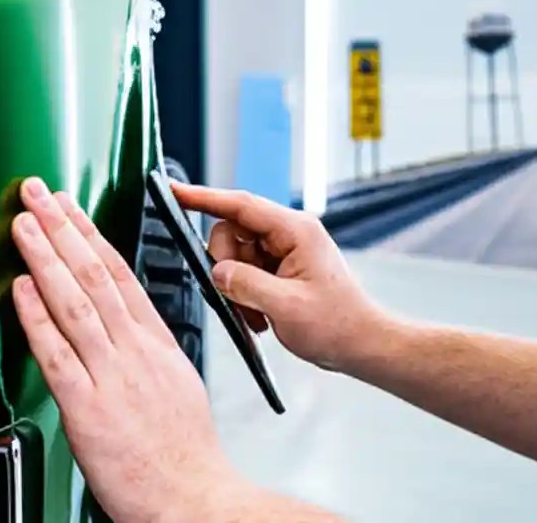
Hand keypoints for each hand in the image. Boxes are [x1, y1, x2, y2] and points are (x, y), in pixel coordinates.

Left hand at [9, 177, 249, 522]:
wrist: (195, 500)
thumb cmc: (184, 455)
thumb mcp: (176, 386)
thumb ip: (145, 353)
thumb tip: (124, 331)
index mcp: (156, 344)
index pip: (120, 272)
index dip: (89, 234)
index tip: (68, 207)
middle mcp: (134, 351)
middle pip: (95, 273)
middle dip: (62, 228)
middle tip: (37, 193)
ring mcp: (111, 375)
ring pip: (75, 301)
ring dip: (45, 257)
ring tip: (23, 224)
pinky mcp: (87, 406)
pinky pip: (57, 352)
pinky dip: (37, 316)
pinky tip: (21, 289)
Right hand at [171, 182, 391, 372]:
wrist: (361, 345)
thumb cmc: (338, 325)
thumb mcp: (285, 306)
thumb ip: (244, 284)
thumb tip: (217, 272)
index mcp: (295, 231)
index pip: (239, 205)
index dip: (203, 197)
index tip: (175, 190)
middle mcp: (289, 234)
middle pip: (231, 232)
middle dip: (225, 266)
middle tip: (238, 296)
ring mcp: (285, 250)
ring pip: (235, 255)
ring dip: (237, 286)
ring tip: (257, 313)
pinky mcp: (281, 267)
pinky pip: (246, 271)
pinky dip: (245, 293)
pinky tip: (260, 314)